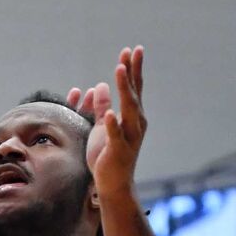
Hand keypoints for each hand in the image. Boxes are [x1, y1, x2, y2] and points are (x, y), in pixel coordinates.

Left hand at [67, 46, 147, 198]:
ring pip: (128, 110)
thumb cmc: (108, 156)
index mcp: (132, 118)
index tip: (131, 50)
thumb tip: (100, 86)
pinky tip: (109, 114)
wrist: (114, 184)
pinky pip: (115, 136)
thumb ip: (102, 106)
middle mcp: (135, 124)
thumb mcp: (102, 127)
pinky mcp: (118, 151)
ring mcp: (128, 137)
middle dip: (131, 72)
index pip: (133, 89)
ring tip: (119, 71)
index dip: (132, 69)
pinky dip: (113, 125)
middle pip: (134, 93)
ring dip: (124, 90)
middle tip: (130, 52)